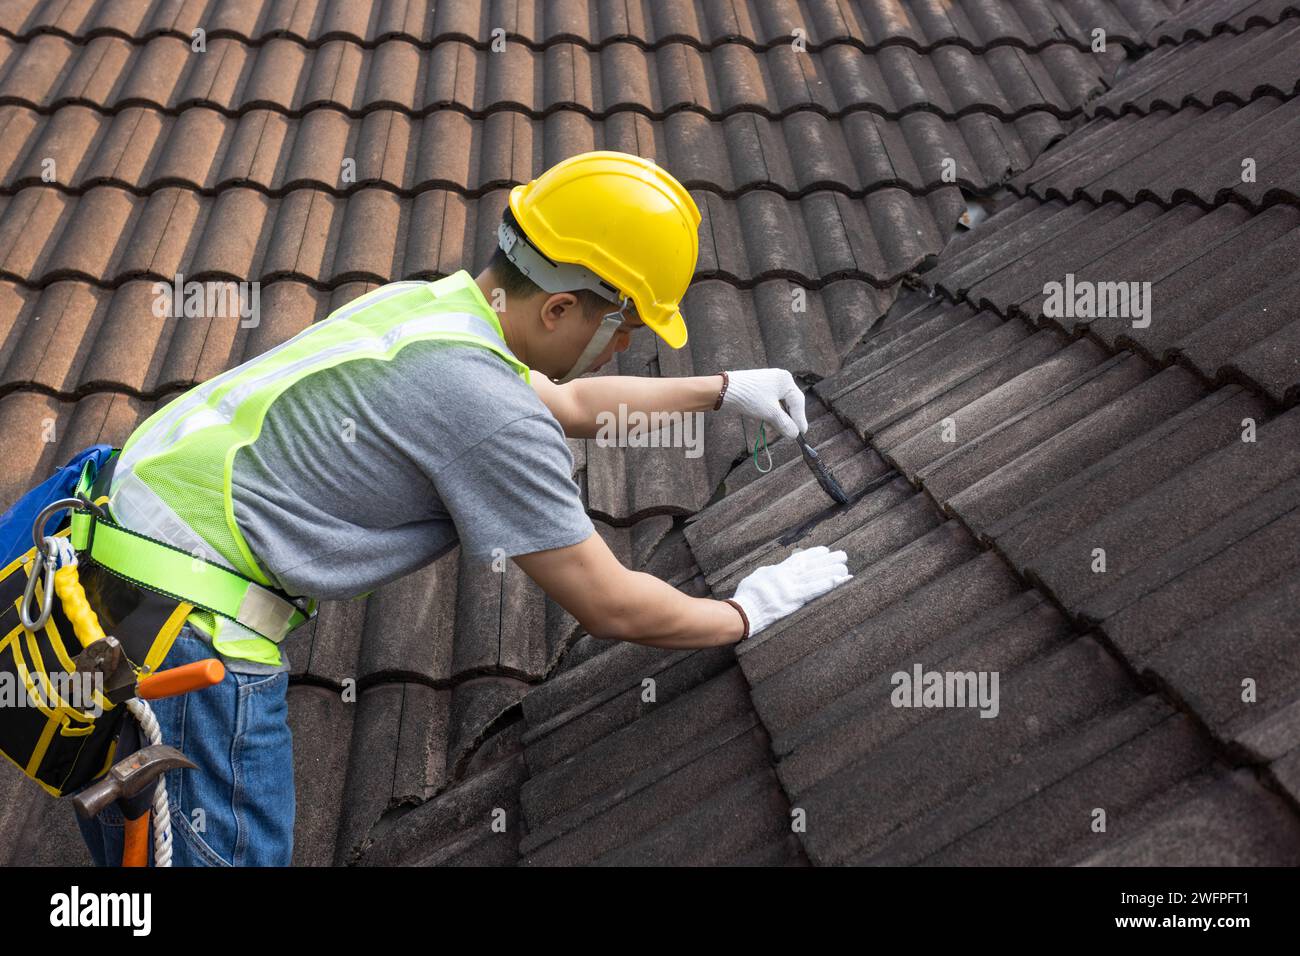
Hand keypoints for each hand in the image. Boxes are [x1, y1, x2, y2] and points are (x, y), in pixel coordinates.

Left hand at [720, 368, 808, 439]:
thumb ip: (785, 424)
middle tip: (791, 434)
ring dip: (779, 418)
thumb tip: (795, 434)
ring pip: (779, 404)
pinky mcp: (758, 389)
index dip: (800, 419)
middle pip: (789, 403)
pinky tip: (767, 423)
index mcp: (786, 380)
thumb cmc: (749, 398)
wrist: (723, 391)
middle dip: (789, 419)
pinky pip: (770, 403)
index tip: (802, 433)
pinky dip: (770, 414)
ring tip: (777, 430)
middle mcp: (779, 379)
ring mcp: (768, 383)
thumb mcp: (770, 413)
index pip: (798, 402)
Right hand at [729, 546, 851, 636]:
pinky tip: (839, 580)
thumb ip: (769, 572)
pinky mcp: (793, 601)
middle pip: (811, 566)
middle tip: (843, 555)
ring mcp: (790, 588)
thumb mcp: (756, 577)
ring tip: (846, 568)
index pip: (799, 559)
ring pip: (815, 576)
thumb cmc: (747, 597)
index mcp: (778, 571)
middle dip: (828, 560)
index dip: (814, 554)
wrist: (742, 612)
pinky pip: (813, 591)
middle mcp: (786, 577)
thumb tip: (776, 570)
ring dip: (832, 571)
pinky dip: (827, 584)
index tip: (826, 550)